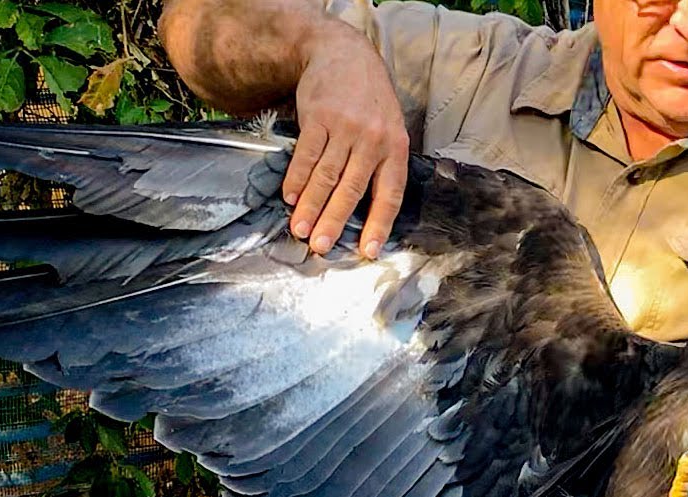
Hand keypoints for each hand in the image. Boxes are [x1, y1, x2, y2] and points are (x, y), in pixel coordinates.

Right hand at [287, 28, 408, 258]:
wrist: (345, 54)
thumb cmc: (370, 101)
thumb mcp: (390, 128)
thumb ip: (381, 164)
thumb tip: (365, 212)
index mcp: (396, 148)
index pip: (389, 194)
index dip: (378, 225)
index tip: (367, 252)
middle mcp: (373, 140)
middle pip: (352, 189)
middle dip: (334, 221)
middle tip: (321, 247)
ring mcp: (346, 127)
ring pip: (326, 175)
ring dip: (311, 206)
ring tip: (300, 230)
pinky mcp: (319, 117)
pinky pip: (307, 154)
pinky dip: (297, 178)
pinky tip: (290, 197)